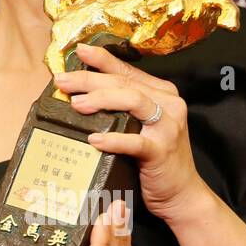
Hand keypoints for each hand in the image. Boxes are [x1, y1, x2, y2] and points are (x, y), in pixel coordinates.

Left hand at [52, 41, 210, 224]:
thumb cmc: (157, 160)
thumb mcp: (143, 127)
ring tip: (76, 104)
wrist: (182, 194)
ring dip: (101, 100)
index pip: (128, 71)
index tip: (78, 51)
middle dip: (90, 79)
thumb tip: (85, 95)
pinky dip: (113, 139)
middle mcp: (169, 105)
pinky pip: (135, 141)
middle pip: (124, 83)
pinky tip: (95, 139)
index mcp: (163, 94)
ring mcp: (168, 127)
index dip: (102, 59)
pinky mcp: (162, 151)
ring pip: (132, 101)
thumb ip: (124, 110)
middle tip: (63, 81)